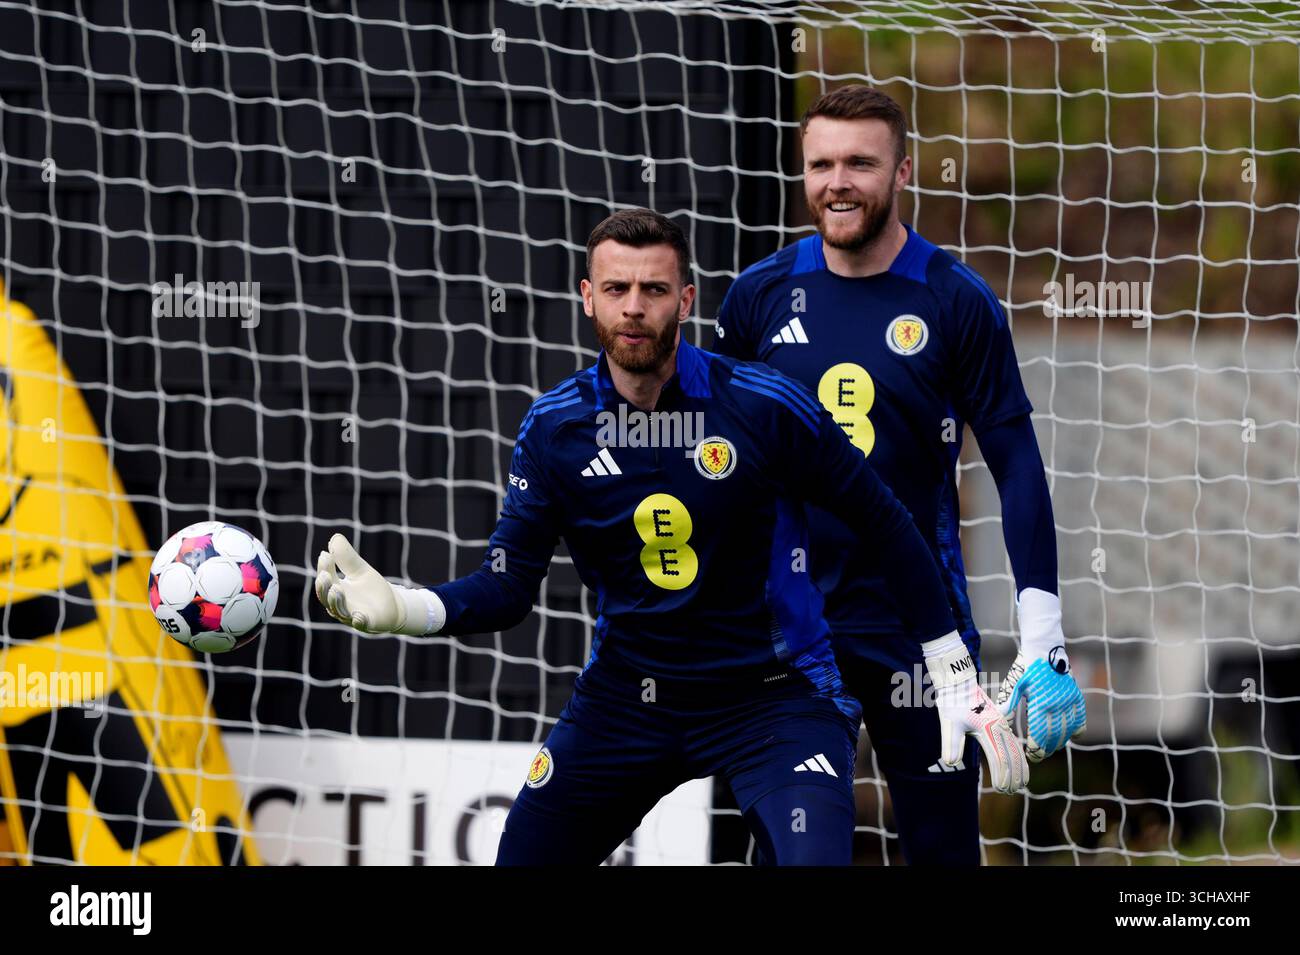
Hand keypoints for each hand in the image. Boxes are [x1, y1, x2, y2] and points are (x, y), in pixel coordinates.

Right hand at [314, 533, 443, 635]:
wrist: (393, 606)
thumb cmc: (372, 589)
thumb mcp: (360, 570)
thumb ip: (347, 557)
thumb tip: (334, 538)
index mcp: (336, 590)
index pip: (325, 580)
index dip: (324, 569)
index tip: (326, 555)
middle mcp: (340, 605)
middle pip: (326, 598)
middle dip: (324, 587)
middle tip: (325, 575)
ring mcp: (352, 616)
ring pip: (340, 611)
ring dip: (337, 601)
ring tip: (337, 589)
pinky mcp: (368, 623)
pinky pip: (361, 625)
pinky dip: (358, 621)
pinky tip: (358, 617)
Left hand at [923, 632, 1028, 793]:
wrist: (959, 683)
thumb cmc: (952, 703)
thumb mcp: (948, 722)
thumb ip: (950, 742)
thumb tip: (949, 763)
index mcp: (988, 728)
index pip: (999, 757)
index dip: (1002, 775)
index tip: (1000, 789)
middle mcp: (1000, 726)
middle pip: (1012, 755)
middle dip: (1013, 776)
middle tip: (1010, 792)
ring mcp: (1003, 724)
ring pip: (1017, 750)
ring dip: (1020, 768)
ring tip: (1022, 786)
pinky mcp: (1002, 723)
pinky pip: (1015, 743)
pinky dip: (1020, 757)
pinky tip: (1022, 767)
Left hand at [997, 587, 1085, 762]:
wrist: (1045, 649)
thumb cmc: (1026, 668)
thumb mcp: (1015, 685)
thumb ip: (1009, 704)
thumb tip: (1001, 721)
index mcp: (1040, 705)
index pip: (1040, 736)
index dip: (1036, 749)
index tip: (1030, 755)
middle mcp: (1057, 706)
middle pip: (1054, 738)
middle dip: (1046, 750)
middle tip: (1038, 755)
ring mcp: (1069, 702)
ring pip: (1068, 732)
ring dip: (1060, 742)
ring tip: (1050, 748)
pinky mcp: (1077, 697)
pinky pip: (1080, 720)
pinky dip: (1077, 730)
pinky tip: (1071, 735)